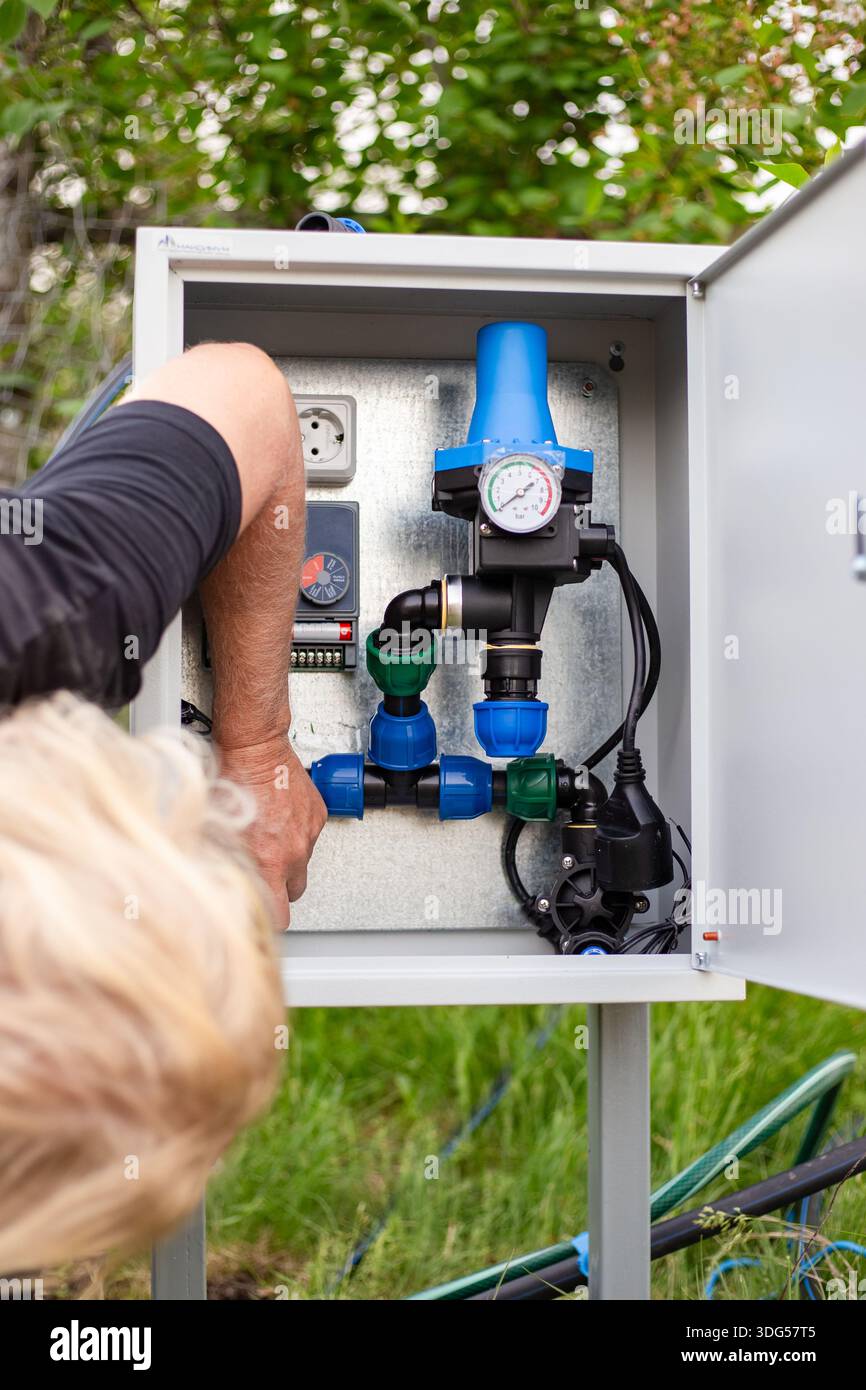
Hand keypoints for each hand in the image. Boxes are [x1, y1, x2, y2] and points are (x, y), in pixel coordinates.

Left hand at [218, 734, 326, 928]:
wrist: (256, 749)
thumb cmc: (232, 782)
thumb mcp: (217, 831)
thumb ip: (226, 865)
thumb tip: (218, 886)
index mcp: (269, 861)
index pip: (280, 915)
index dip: (270, 919)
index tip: (260, 915)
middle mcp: (293, 852)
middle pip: (294, 893)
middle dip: (279, 887)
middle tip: (262, 871)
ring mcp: (308, 834)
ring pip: (302, 863)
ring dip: (287, 857)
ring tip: (268, 837)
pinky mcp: (318, 816)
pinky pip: (309, 837)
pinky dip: (296, 833)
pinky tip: (279, 818)